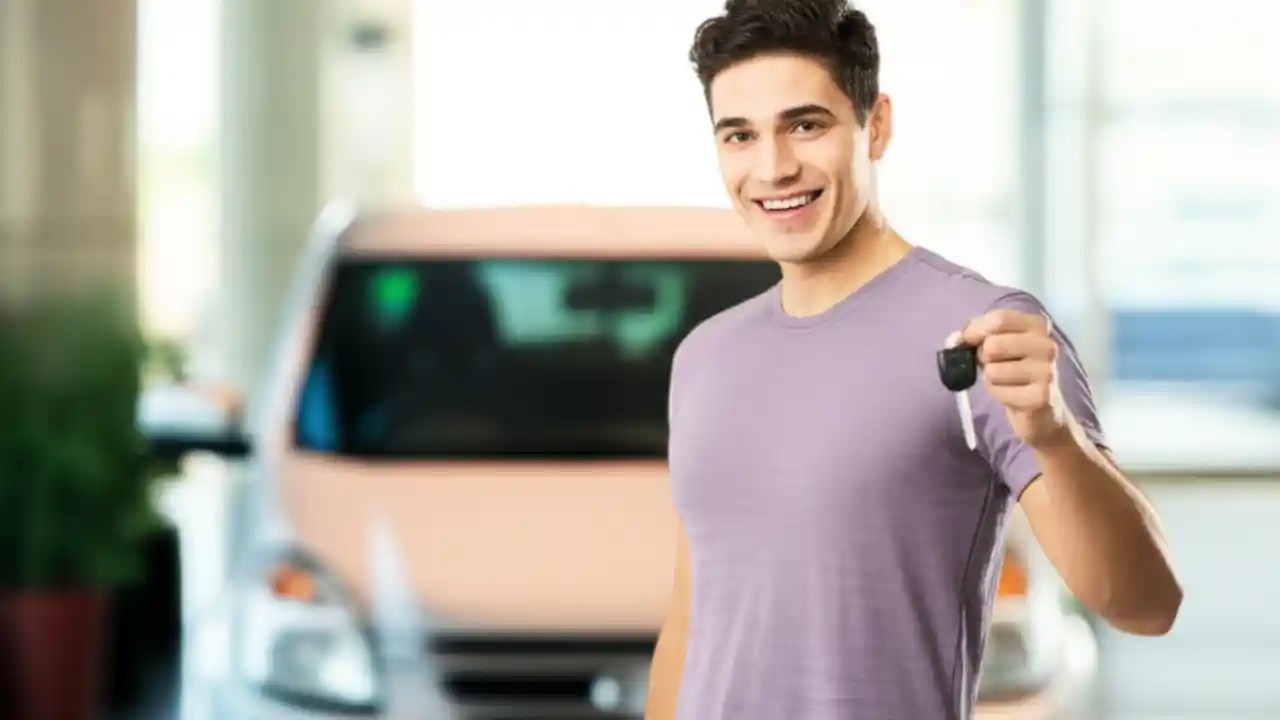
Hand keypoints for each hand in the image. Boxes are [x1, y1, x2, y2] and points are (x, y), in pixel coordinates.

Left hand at [959, 308, 1072, 448]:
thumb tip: (954, 341)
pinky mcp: (1041, 395)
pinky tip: (1012, 394)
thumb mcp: (994, 344)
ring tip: (1006, 381)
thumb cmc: (1012, 369)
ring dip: (991, 378)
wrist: (1039, 408)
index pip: (1000, 319)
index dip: (976, 330)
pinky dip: (998, 394)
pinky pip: (1000, 391)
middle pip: (993, 345)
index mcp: (1036, 325)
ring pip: (993, 370)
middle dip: (983, 358)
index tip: (969, 340)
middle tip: (994, 364)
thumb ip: (972, 335)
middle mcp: (1047, 345)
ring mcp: (1047, 371)